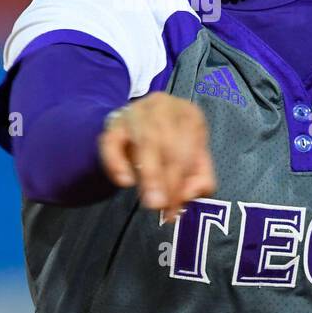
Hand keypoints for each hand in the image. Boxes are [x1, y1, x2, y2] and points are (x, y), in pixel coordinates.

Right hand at [97, 92, 217, 223]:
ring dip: (148, 175)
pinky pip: (110, 142)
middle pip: (165, 140)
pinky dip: (116, 163)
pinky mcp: (113, 123)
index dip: (182, 176)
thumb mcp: (195, 159)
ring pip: (142, 140)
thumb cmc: (174, 144)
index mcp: (189, 114)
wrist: (142, 125)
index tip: (176, 205)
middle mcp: (163, 107)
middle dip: (165, 177)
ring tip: (150, 201)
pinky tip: (124, 181)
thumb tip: (189, 195)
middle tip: (161, 205)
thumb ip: (200, 180)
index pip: (189, 142)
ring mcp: (135, 112)